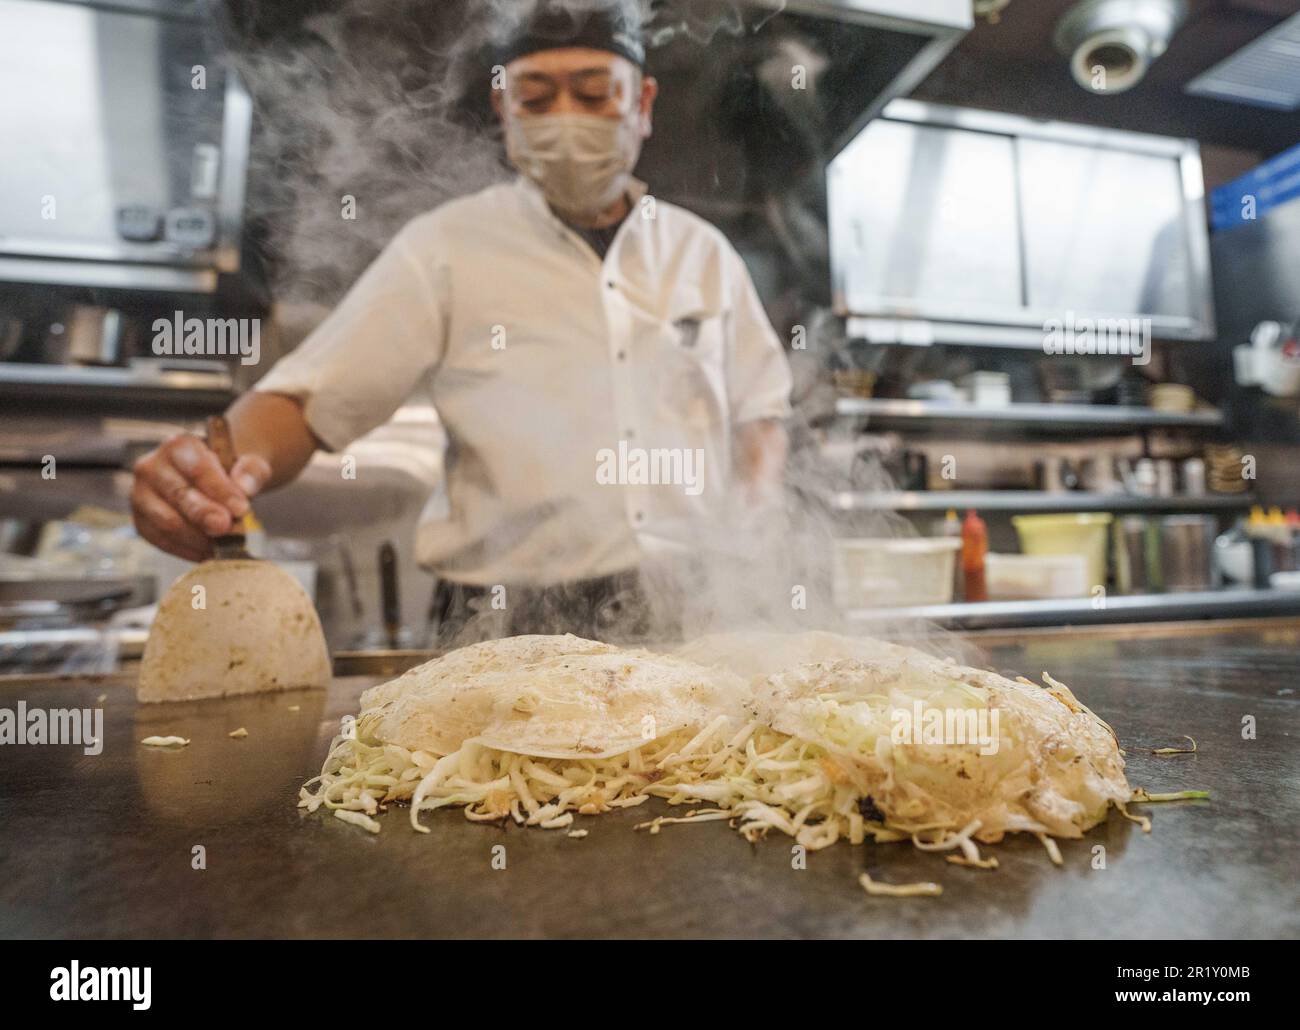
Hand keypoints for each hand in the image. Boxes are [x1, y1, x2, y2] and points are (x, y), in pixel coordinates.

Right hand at [130, 433, 269, 560]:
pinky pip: (162, 541)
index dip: (219, 490)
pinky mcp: (142, 522)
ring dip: (199, 537)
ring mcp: (141, 495)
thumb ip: (251, 471)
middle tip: (228, 529)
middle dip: (205, 515)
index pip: (196, 468)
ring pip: (167, 521)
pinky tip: (210, 551)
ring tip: (225, 542)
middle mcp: (151, 467)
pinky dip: (189, 549)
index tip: (241, 509)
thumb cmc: (230, 472)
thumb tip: (244, 488)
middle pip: (178, 494)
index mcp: (179, 446)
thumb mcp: (250, 463)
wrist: (212, 483)